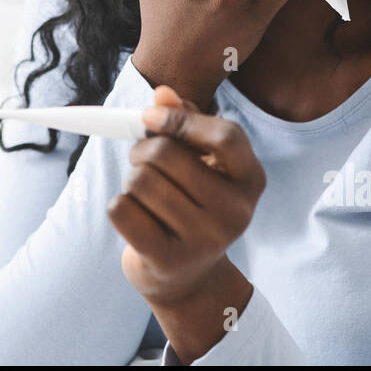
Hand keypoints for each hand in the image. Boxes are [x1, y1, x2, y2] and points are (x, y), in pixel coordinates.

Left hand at [108, 85, 266, 306]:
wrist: (188, 277)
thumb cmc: (192, 204)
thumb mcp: (200, 163)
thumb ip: (186, 123)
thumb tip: (162, 94)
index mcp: (251, 180)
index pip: (225, 136)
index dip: (181, 119)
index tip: (149, 116)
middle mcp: (236, 212)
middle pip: (166, 155)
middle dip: (141, 149)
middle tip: (140, 158)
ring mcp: (205, 240)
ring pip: (140, 181)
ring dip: (131, 180)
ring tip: (143, 192)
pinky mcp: (169, 260)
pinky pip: (121, 209)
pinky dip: (119, 206)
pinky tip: (136, 218)